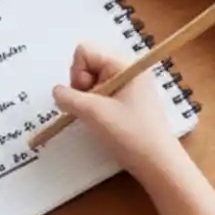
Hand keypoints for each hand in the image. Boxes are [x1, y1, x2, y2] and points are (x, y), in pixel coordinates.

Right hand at [51, 43, 188, 181]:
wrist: (157, 163)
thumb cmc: (130, 134)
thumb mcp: (93, 113)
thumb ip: (68, 97)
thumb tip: (57, 92)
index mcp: (125, 65)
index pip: (85, 51)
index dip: (77, 72)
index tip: (86, 94)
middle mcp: (127, 70)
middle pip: (87, 64)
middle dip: (80, 85)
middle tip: (91, 106)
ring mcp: (127, 86)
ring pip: (91, 81)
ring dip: (85, 98)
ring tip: (97, 116)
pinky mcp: (126, 100)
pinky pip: (99, 93)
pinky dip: (92, 105)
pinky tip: (101, 120)